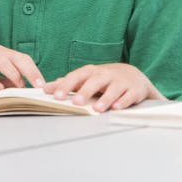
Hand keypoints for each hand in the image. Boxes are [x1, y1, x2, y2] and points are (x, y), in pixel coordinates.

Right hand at [0, 45, 44, 91]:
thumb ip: (5, 77)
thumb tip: (24, 87)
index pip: (22, 58)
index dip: (34, 71)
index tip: (43, 84)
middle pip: (17, 58)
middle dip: (31, 72)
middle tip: (39, 86)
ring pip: (4, 63)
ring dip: (15, 77)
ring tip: (18, 89)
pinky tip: (0, 95)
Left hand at [44, 63, 164, 111]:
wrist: (133, 76)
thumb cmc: (105, 79)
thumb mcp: (87, 78)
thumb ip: (68, 83)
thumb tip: (46, 88)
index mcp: (92, 72)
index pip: (77, 76)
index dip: (66, 86)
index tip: (56, 96)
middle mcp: (106, 74)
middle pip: (95, 81)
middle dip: (85, 91)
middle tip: (76, 102)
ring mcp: (121, 81)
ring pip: (113, 89)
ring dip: (105, 99)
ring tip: (97, 109)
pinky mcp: (134, 89)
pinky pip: (129, 95)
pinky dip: (123, 101)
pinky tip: (117, 107)